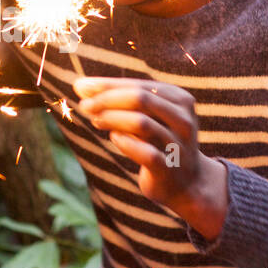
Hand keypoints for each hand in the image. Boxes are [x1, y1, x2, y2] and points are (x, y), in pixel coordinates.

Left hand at [74, 77, 227, 238]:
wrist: (186, 182)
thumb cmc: (157, 142)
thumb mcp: (145, 117)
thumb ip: (119, 101)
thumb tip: (81, 85)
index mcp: (179, 99)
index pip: (138, 85)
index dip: (107, 85)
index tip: (81, 87)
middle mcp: (182, 119)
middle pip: (140, 99)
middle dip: (107, 100)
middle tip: (84, 105)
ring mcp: (178, 145)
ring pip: (142, 123)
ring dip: (112, 119)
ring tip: (95, 120)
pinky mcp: (169, 169)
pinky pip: (146, 153)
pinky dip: (126, 143)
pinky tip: (114, 138)